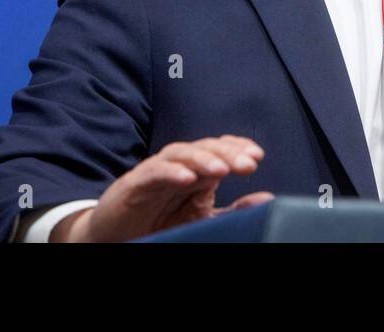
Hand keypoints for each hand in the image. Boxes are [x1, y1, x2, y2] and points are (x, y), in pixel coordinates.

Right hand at [57, 135, 273, 241]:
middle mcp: (179, 165)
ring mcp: (156, 171)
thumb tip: (268, 197)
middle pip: (205, 148)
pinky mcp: (135, 184)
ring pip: (181, 153)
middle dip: (227, 153)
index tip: (257, 156)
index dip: (238, 147)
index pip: (220, 149)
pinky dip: (170, 172)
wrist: (115, 236)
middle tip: (247, 164)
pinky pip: (154, 172)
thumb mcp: (202, 219)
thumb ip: (233, 210)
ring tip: (220, 169)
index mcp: (197, 171)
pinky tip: (187, 177)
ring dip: (202, 158)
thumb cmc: (160, 224)